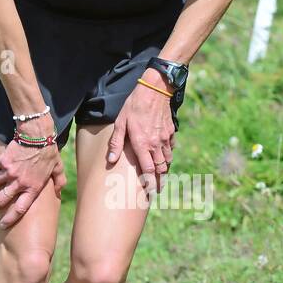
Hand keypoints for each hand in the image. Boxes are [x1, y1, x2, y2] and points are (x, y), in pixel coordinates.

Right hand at [0, 138, 65, 224]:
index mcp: (33, 187)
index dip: (10, 219)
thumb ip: (59, 181)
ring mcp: (10, 172)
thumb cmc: (49, 151)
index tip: (4, 224)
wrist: (37, 134)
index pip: (20, 209)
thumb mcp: (58, 167)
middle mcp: (20, 182)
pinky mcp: (3, 161)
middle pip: (1, 200)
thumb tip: (59, 192)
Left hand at [106, 79, 175, 195]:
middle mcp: (156, 144)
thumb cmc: (134, 105)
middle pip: (160, 169)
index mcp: (142, 144)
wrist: (155, 89)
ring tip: (161, 178)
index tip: (149, 192)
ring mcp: (165, 139)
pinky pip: (171, 149)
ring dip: (164, 170)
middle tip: (157, 190)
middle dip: (159, 181)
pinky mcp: (170, 132)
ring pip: (168, 160)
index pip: (147, 170)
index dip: (149, 183)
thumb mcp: (121, 122)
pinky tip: (165, 158)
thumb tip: (110, 160)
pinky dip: (169, 155)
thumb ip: (116, 143)